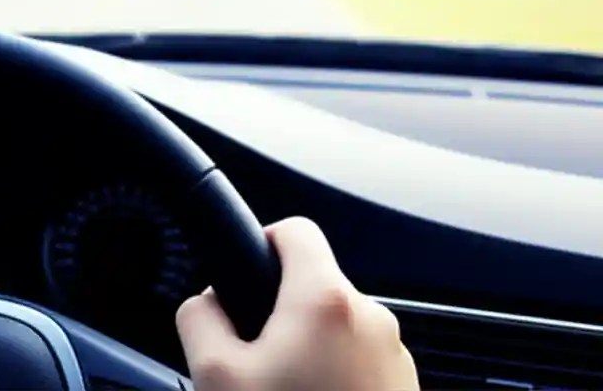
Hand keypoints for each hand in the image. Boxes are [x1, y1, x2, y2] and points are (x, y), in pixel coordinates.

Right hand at [176, 217, 417, 390]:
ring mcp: (395, 355)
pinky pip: (358, 363)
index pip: (293, 230)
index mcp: (324, 300)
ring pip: (335, 329)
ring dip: (306, 351)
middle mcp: (371, 318)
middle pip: (311, 285)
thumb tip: (206, 304)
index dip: (259, 243)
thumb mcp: (214, 374)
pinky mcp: (405, 388)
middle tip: (250, 362)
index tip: (242, 275)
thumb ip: (199, 318)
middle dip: (277, 314)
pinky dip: (332, 377)